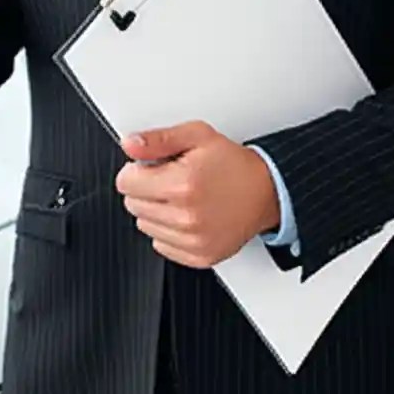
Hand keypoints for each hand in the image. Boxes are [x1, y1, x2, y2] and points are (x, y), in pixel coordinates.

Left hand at [117, 120, 280, 268]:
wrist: (267, 191)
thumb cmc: (233, 165)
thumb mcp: (197, 137)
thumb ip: (158, 140)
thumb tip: (130, 144)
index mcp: (182, 185)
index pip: (125, 183)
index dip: (136, 171)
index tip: (150, 168)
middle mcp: (186, 216)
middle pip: (132, 205)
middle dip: (145, 190)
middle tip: (170, 180)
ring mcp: (193, 240)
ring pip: (144, 225)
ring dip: (156, 211)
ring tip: (182, 198)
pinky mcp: (199, 256)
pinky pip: (161, 245)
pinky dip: (168, 231)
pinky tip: (186, 216)